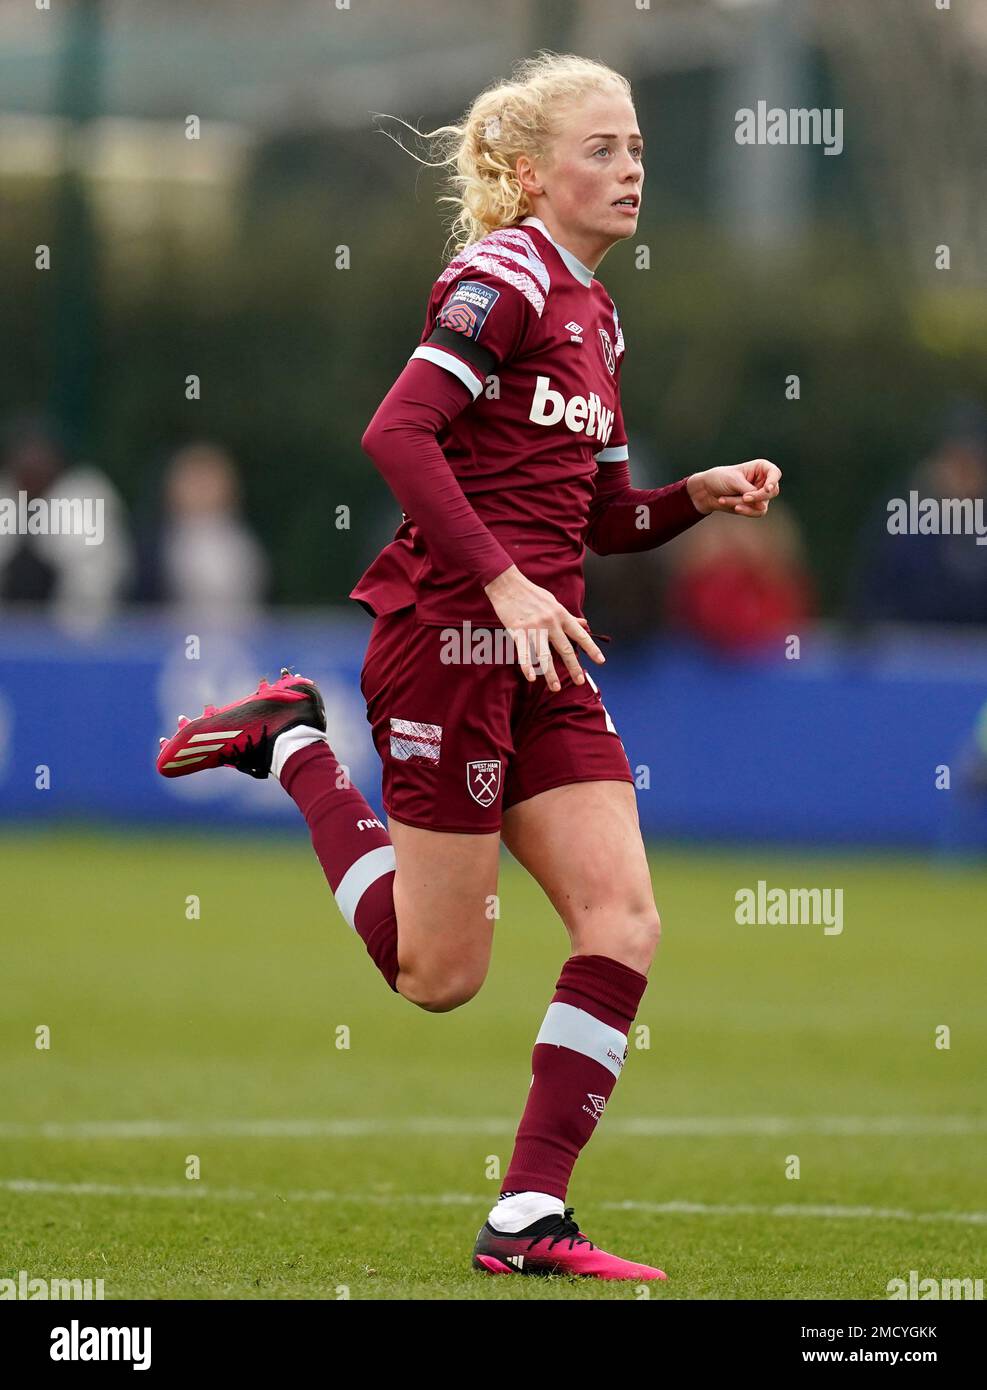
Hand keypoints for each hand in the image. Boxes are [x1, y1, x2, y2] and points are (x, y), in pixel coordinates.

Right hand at [483, 565, 604, 691]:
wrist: (508, 584)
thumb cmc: (532, 593)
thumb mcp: (554, 602)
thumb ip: (568, 616)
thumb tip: (585, 624)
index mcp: (561, 615)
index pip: (580, 634)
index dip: (591, 648)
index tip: (600, 661)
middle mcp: (550, 623)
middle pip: (565, 649)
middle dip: (573, 667)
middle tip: (580, 681)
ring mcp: (534, 628)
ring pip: (545, 655)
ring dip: (551, 674)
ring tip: (555, 687)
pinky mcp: (518, 631)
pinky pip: (524, 653)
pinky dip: (528, 666)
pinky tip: (531, 678)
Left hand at [687, 459, 781, 516]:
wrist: (706, 490)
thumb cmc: (720, 479)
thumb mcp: (734, 481)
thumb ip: (749, 492)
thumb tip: (763, 507)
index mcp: (760, 468)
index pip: (775, 473)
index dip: (773, 481)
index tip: (767, 489)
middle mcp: (763, 481)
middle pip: (772, 492)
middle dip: (757, 497)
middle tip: (744, 498)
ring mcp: (760, 495)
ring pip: (762, 505)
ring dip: (743, 504)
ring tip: (725, 499)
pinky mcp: (754, 507)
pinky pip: (756, 512)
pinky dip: (744, 511)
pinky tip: (733, 507)